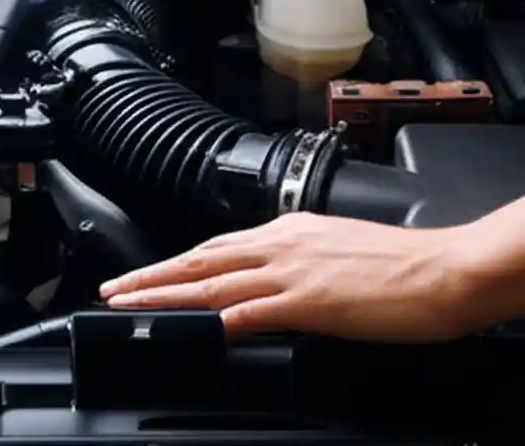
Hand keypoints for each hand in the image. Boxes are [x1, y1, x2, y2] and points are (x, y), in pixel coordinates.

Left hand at [98, 212, 493, 342]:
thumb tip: (271, 281)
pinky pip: (249, 312)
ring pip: (209, 284)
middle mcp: (280, 244)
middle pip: (198, 262)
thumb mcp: (336, 250)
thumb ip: (297, 262)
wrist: (447, 268)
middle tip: (112, 290)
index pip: (215, 247)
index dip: (175, 262)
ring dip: (164, 296)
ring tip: (129, 307)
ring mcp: (290, 273)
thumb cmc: (404, 263)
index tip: (145, 273)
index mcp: (288, 230)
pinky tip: (192, 329)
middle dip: (151, 277)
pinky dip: (215, 320)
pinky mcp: (307, 301)